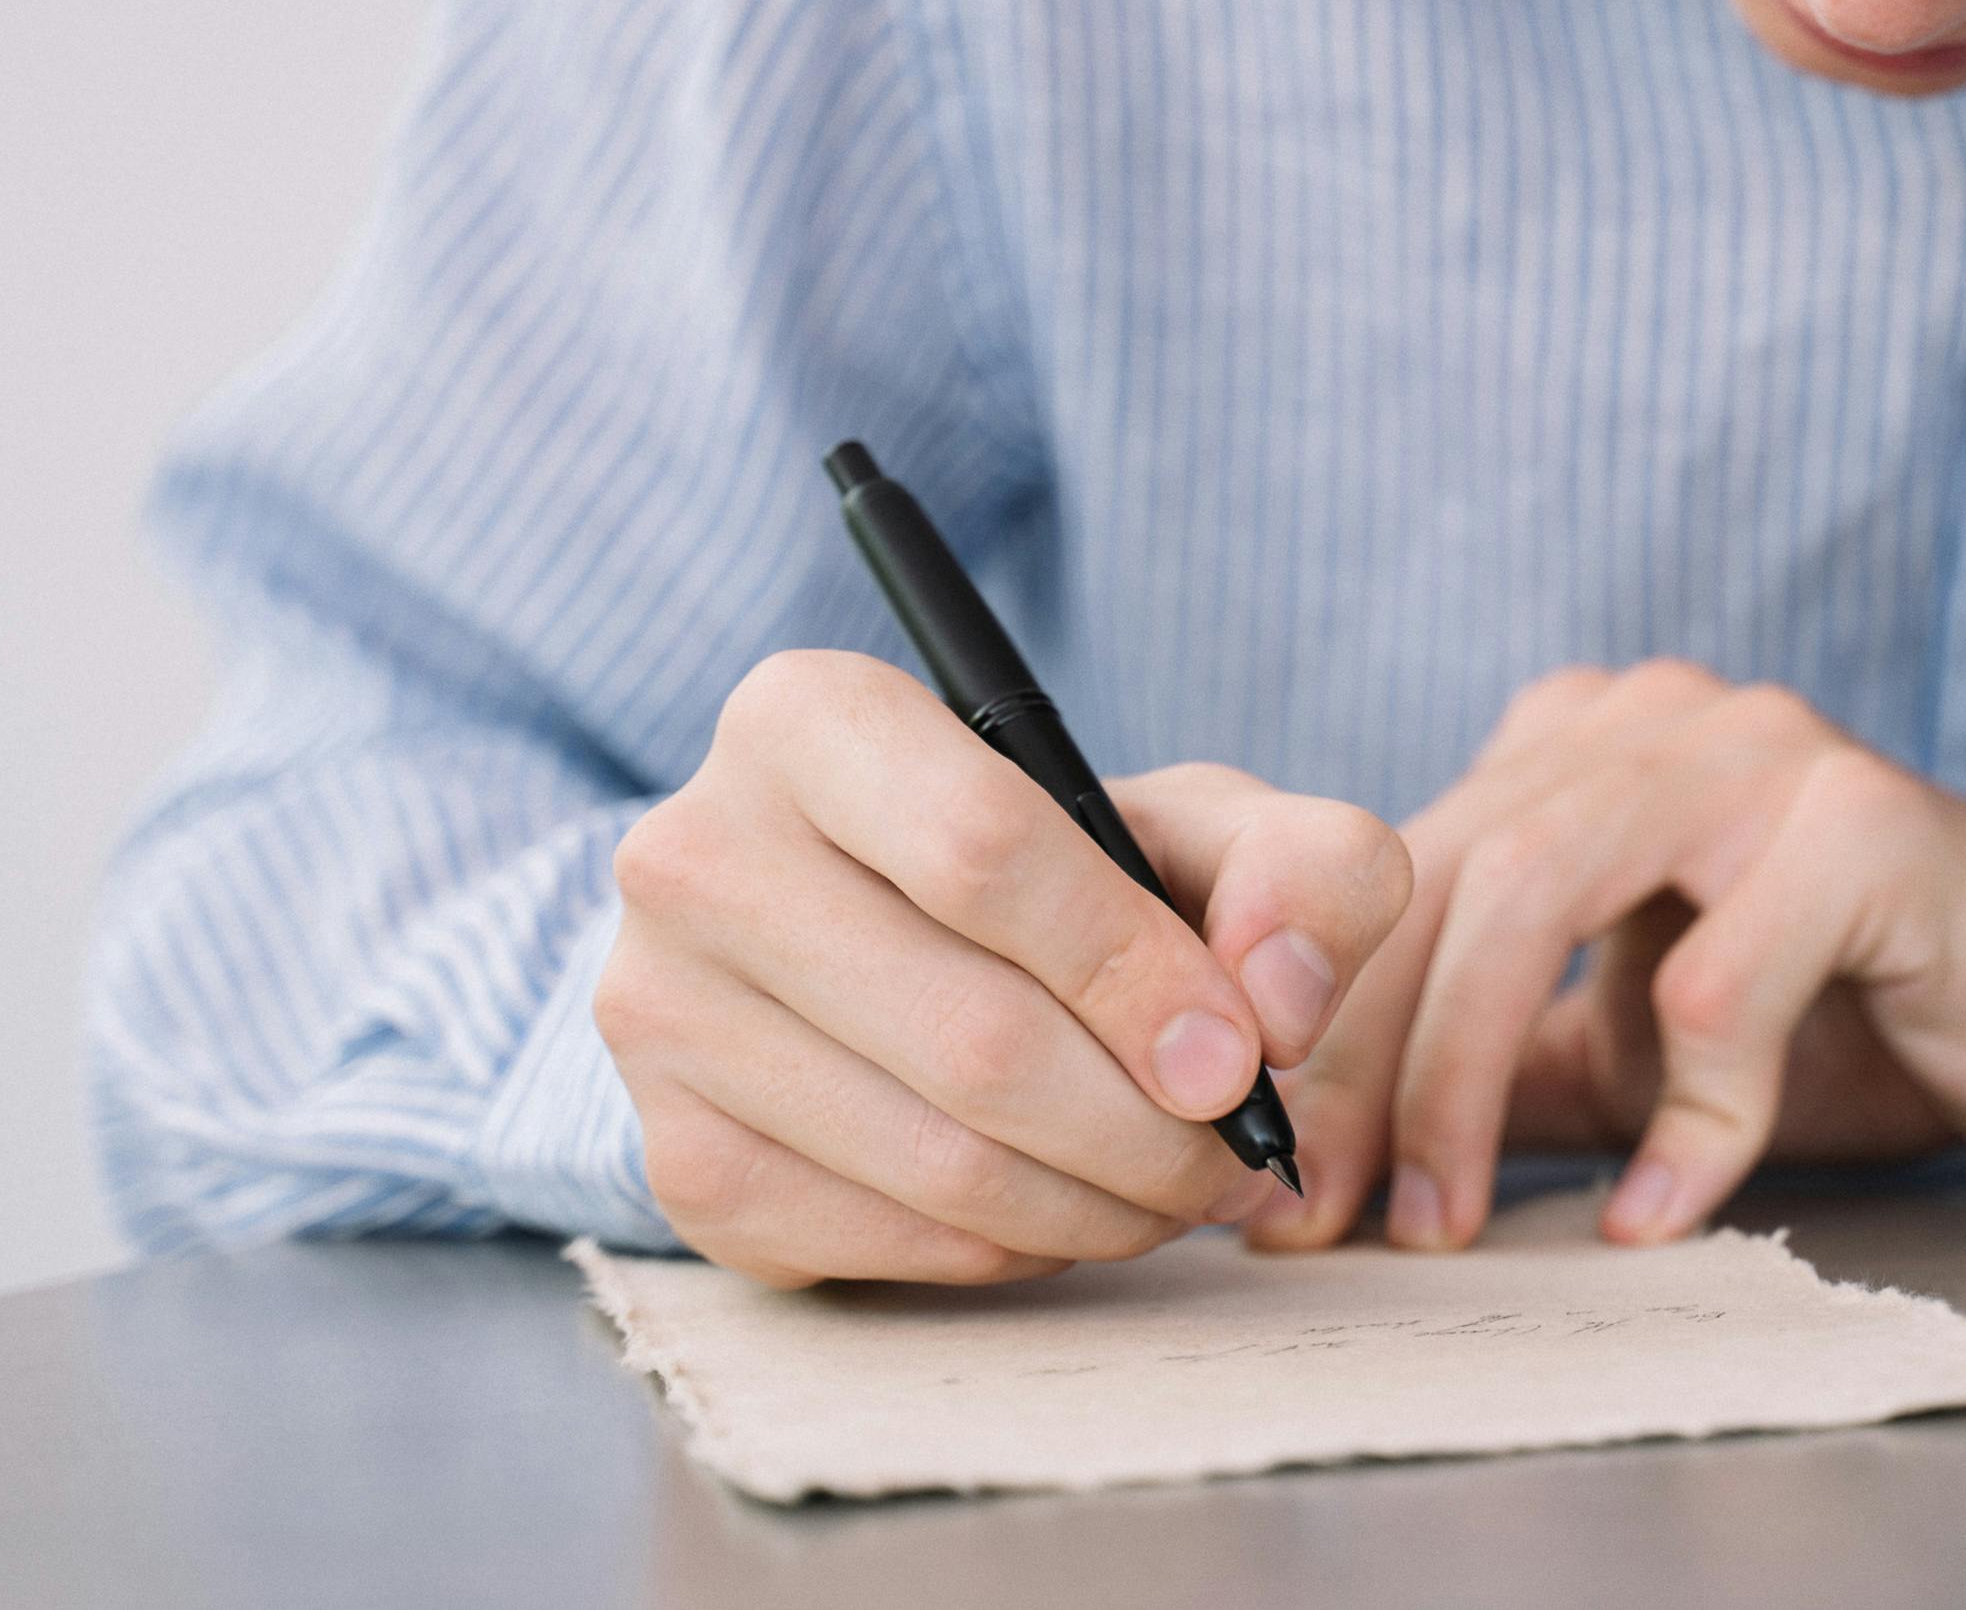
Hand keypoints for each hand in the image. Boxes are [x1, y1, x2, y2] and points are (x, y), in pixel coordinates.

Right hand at [596, 651, 1411, 1287]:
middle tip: (1234, 1155)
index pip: (983, 853)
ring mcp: (663, 1014)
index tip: (1240, 1058)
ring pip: (936, 1159)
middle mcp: (698, 853)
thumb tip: (1279, 1004)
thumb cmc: (1059, 867)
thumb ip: (1302, 868)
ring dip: (1100, 1203)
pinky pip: (886, 1241)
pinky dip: (1016, 1247)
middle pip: (972, 1033)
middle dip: (1146, 1125)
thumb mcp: (1196, 822)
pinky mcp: (676, 1156)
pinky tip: (1069, 1206)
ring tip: (1178, 1186)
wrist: (874, 937)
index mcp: (809, 718)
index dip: (1135, 975)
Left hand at [1250, 660, 1965, 1252]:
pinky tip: (1657, 1209)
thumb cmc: (1856, 1023)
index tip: (1275, 1181)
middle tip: (1325, 1217)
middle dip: (1364, 1062)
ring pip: (1538, 892)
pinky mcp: (1861, 823)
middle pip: (1443, 875)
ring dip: (1468, 1074)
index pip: (1400, 876)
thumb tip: (1333, 1158)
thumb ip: (1512, 1062)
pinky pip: (1717, 981)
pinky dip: (1676, 1116)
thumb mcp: (1638, 1045)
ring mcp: (1756, 749)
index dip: (1319, 1029)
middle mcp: (1651, 717)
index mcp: (1579, 745)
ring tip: (1444, 1220)